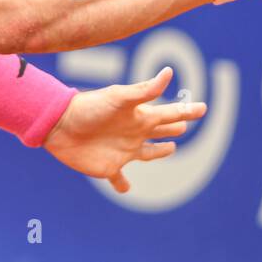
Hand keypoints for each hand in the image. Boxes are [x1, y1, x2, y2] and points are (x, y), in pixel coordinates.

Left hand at [41, 66, 206, 193]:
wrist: (58, 124)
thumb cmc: (89, 108)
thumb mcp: (118, 97)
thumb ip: (145, 90)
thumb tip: (169, 73)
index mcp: (139, 117)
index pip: (169, 113)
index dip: (186, 112)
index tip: (202, 108)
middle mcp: (134, 133)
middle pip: (161, 130)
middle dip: (174, 127)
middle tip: (184, 123)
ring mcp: (122, 151)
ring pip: (147, 153)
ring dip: (159, 151)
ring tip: (170, 148)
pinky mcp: (108, 168)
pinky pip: (118, 179)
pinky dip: (122, 184)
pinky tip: (125, 189)